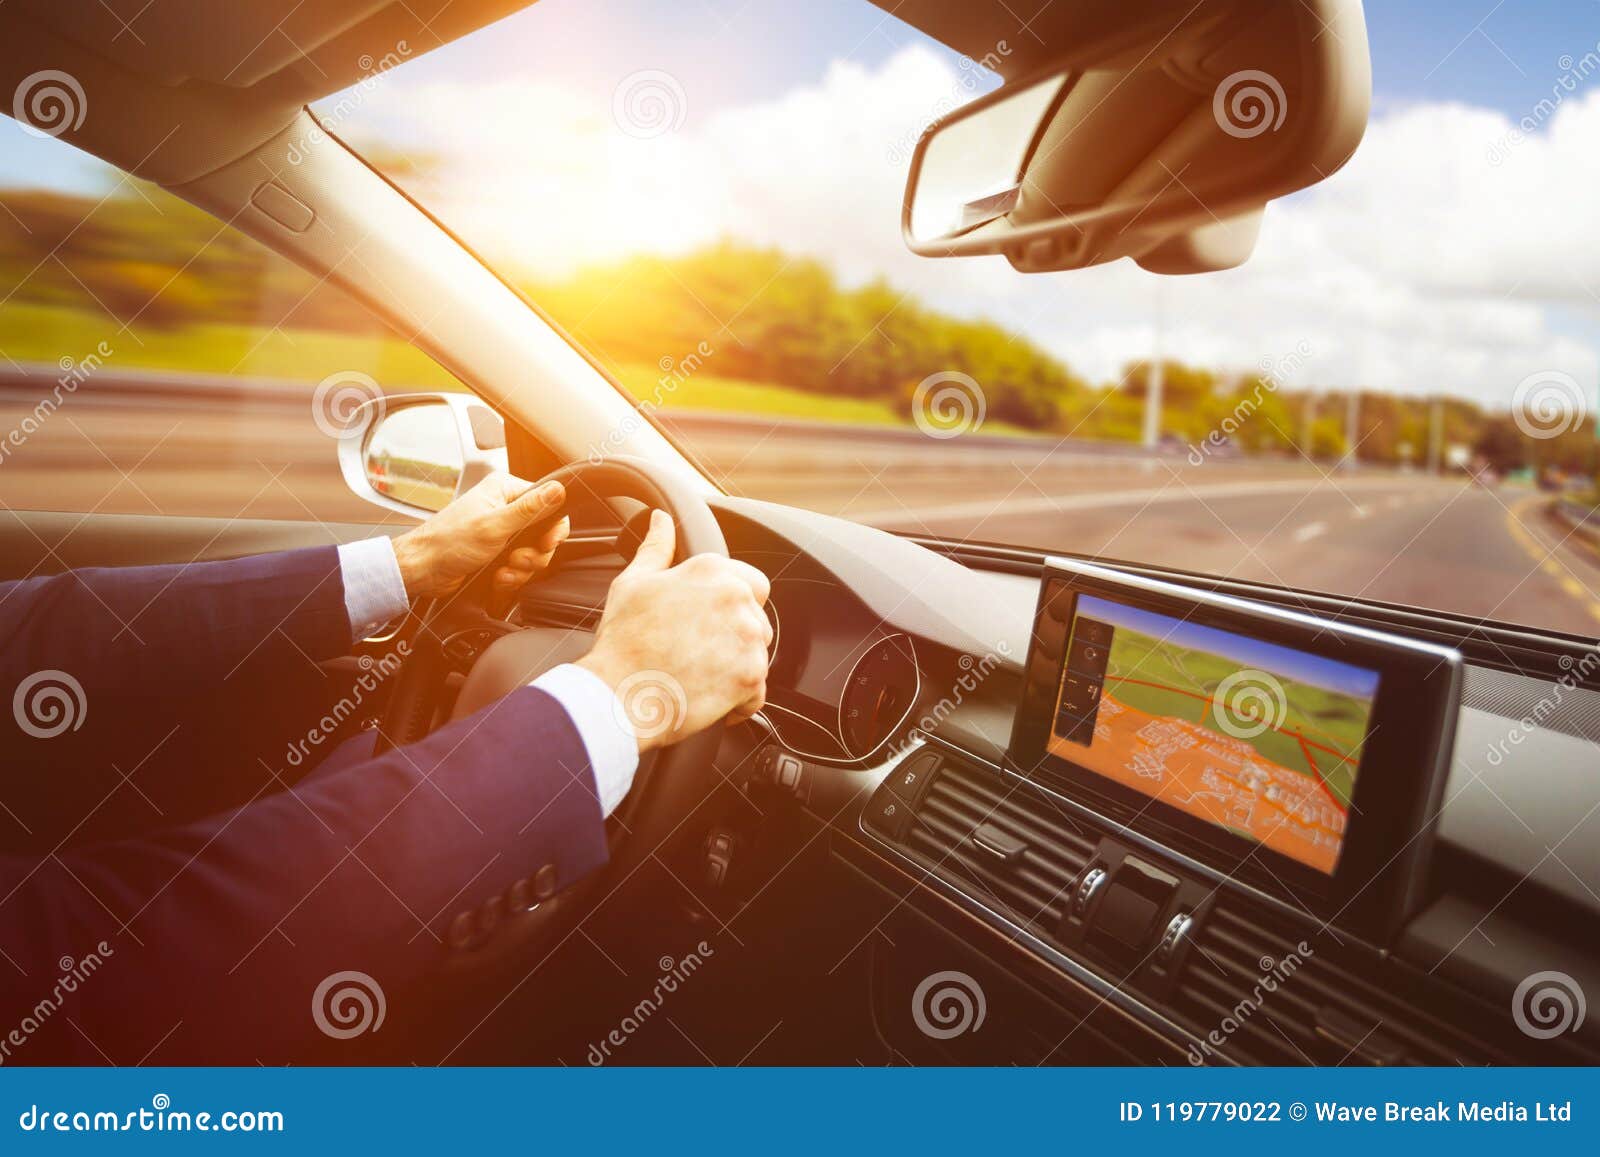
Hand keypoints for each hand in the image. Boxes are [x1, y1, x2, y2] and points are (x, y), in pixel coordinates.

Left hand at [391, 472, 569, 601]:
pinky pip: (519, 566)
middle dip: (533, 554)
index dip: (552, 528)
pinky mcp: (497, 551)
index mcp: (504, 490)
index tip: (546, 543)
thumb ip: (529, 509)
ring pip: (533, 553)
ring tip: (503, 570)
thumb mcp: (493, 525)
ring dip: (521, 568)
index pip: (548, 503)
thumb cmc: (447, 543)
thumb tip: (558, 490)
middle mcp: (505, 508)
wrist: (423, 570)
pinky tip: (498, 577)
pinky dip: (512, 576)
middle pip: (543, 533)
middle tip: (518, 560)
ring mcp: (501, 531)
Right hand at [577, 509, 771, 753]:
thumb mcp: (633, 584)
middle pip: (757, 621)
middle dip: (734, 638)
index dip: (730, 607)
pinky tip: (706, 696)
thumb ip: (656, 548)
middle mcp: (737, 598)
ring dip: (736, 668)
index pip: (752, 583)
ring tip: (697, 674)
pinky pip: (757, 692)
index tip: (707, 624)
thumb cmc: (622, 642)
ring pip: (757, 655)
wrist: (617, 695)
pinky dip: (738, 700)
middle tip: (696, 653)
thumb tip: (661, 520)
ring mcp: (747, 639)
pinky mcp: (751, 677)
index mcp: (713, 571)